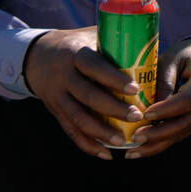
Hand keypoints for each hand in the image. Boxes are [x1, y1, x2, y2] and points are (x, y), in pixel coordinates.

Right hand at [23, 26, 142, 158]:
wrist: (36, 56)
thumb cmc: (78, 45)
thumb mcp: (92, 37)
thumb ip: (117, 45)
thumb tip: (154, 56)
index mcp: (75, 54)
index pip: (93, 66)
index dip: (113, 78)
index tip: (135, 89)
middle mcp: (63, 76)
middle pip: (87, 95)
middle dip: (113, 109)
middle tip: (137, 117)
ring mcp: (56, 96)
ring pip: (78, 117)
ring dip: (101, 132)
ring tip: (124, 141)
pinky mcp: (55, 111)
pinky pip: (70, 130)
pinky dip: (88, 144)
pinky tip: (106, 154)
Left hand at [127, 37, 190, 158]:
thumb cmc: (187, 54)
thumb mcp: (173, 57)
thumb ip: (162, 79)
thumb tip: (146, 106)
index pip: (188, 100)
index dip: (167, 109)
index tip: (144, 114)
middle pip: (186, 123)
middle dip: (159, 133)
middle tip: (135, 137)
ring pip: (182, 133)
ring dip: (157, 144)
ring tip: (133, 151)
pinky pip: (180, 134)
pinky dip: (160, 143)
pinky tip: (142, 149)